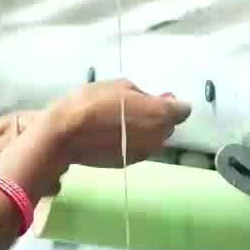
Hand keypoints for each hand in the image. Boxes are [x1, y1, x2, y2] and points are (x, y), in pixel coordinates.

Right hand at [32, 80, 191, 171]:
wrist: (66, 135)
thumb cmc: (93, 102)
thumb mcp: (121, 86)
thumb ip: (147, 95)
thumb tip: (163, 100)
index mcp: (161, 115)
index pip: (183, 110)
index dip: (172, 104)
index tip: (157, 99)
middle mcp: (159, 137)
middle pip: (168, 126)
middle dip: (158, 117)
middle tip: (135, 107)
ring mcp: (145, 153)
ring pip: (154, 139)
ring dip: (145, 131)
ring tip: (121, 121)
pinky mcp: (130, 163)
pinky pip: (139, 148)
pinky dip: (132, 141)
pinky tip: (112, 135)